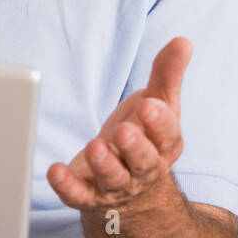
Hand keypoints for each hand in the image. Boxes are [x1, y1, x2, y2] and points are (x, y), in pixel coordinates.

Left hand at [47, 37, 189, 211]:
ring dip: (104, 165)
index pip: (167, 135)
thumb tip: (183, 41)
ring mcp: (116, 185)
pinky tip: (55, 171)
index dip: (159, 122)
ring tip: (94, 147)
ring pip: (113, 178)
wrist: (131, 190)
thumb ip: (166, 75)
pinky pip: (79, 195)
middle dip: (134, 146)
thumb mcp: (157, 105)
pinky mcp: (89, 195)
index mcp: (163, 146)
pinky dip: (67, 186)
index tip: (148, 105)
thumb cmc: (143, 136)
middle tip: (123, 131)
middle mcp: (143, 169)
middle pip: (143, 161)